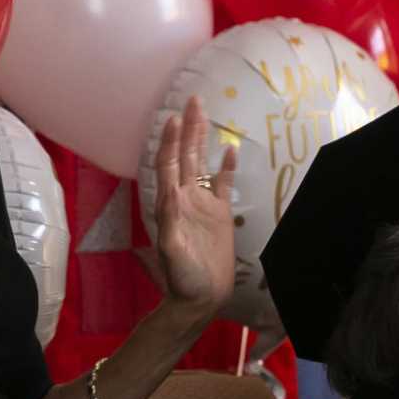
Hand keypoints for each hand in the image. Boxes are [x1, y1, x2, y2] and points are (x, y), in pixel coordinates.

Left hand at [151, 96, 236, 318]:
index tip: (175, 117)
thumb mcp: (172, 252)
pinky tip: (230, 149)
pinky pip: (223, 185)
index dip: (171, 141)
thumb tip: (169, 195)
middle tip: (194, 100)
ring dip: (202, 139)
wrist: (199, 299)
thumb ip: (170, 224)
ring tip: (205, 113)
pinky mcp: (220, 215)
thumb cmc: (183, 279)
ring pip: (201, 164)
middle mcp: (184, 199)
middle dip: (188, 128)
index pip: (169, 164)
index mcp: (170, 204)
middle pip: (185, 156)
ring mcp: (202, 205)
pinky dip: (225, 166)